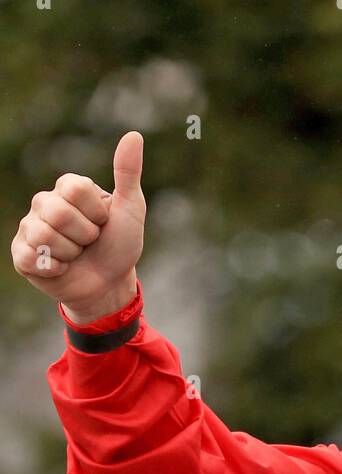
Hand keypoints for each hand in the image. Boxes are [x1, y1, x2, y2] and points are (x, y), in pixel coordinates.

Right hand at [11, 131, 144, 320]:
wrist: (110, 285)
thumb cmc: (119, 245)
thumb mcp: (131, 209)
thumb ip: (128, 173)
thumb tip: (134, 135)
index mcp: (67, 188)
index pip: (74, 188)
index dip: (95, 213)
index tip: (103, 222)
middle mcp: (44, 203)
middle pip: (58, 213)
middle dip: (84, 235)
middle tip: (89, 242)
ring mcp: (30, 228)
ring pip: (45, 235)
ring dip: (70, 253)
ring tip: (76, 255)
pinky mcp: (22, 255)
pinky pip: (31, 256)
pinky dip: (55, 268)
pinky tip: (61, 268)